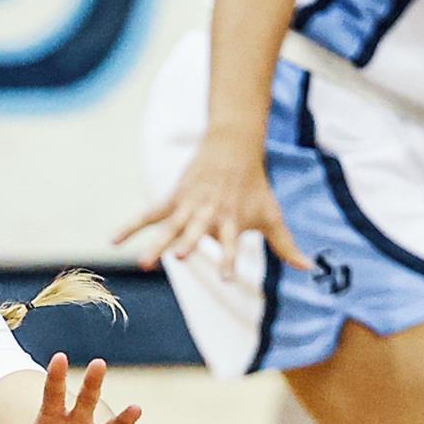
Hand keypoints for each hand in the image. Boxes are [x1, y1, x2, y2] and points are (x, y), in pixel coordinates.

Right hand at [114, 136, 309, 276]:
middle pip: (196, 232)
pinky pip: (149, 214)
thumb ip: (287, 246)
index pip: (231, 243)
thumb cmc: (255, 187)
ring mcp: (189, 206)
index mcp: (233, 221)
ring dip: (156, 244)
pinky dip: (131, 226)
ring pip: (170, 227)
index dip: (228, 258)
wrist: (234, 147)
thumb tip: (310, 268)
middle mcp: (209, 215)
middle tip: (179, 256)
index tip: (226, 277)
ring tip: (143, 263)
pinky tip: (113, 240)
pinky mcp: (174, 198)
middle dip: (187, 243)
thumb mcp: (273, 216)